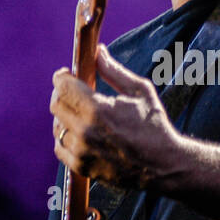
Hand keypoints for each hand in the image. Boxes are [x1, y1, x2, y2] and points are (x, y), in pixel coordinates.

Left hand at [51, 44, 184, 189]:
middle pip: (56, 105)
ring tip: (81, 115)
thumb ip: (114, 71)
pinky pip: (60, 147)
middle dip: (62, 94)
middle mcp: (85, 131)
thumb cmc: (154, 125)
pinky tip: (80, 134)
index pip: (63, 87)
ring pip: (57, 127)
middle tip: (73, 92)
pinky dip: (66, 138)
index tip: (66, 75)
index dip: (62, 77)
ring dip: (65, 117)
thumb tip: (98, 51)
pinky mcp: (81, 167)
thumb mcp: (140, 92)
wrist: (163, 164)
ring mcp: (81, 151)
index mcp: (98, 109)